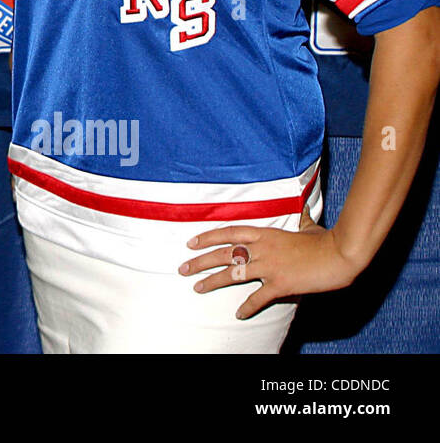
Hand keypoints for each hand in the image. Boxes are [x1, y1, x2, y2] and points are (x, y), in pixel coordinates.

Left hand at [178, 211, 361, 318]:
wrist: (340, 254)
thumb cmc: (325, 239)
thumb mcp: (307, 225)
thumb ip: (299, 220)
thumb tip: (303, 208)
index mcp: (265, 233)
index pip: (228, 233)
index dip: (207, 237)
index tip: (190, 243)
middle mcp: (262, 248)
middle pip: (223, 253)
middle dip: (200, 261)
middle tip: (182, 268)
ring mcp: (269, 266)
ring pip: (233, 274)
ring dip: (212, 281)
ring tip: (197, 287)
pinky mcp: (280, 284)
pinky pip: (258, 297)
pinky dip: (248, 306)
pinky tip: (238, 314)